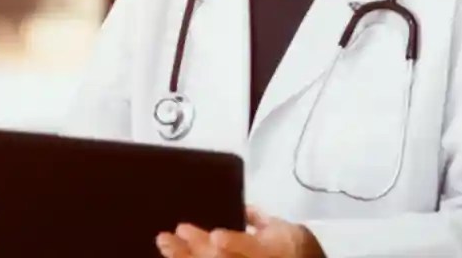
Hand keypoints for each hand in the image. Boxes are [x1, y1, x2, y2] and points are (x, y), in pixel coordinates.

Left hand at [155, 206, 323, 257]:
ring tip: (165, 244)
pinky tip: (173, 255)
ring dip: (185, 256)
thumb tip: (240, 208)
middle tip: (177, 231)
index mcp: (268, 248)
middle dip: (197, 246)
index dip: (234, 244)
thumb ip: (259, 218)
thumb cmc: (296, 249)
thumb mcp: (285, 229)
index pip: (250, 247)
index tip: (216, 236)